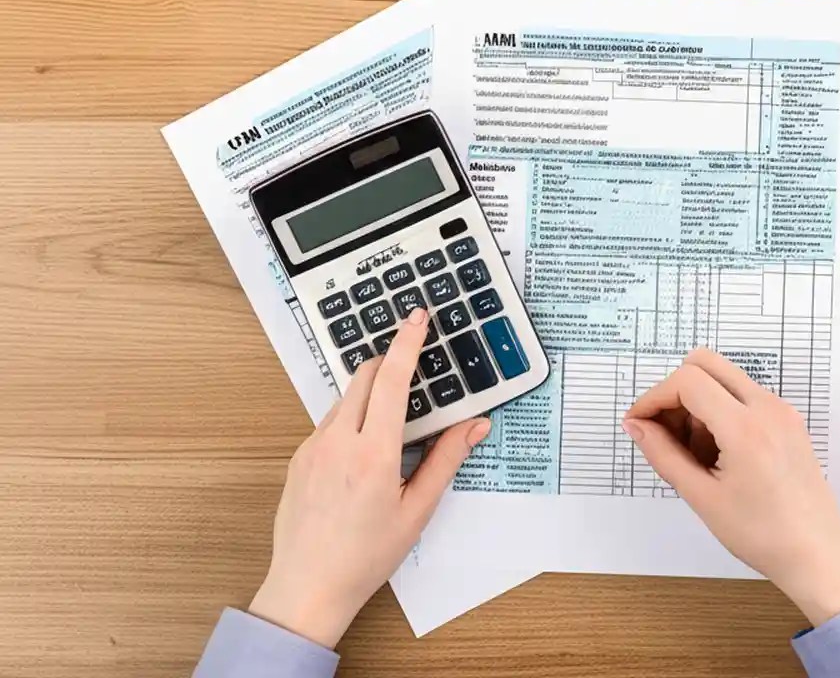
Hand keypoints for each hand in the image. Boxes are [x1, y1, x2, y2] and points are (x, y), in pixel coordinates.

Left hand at [248, 308, 490, 647]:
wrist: (308, 587)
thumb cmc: (366, 556)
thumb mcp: (418, 510)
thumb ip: (447, 460)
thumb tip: (475, 425)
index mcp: (373, 454)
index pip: (392, 380)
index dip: (407, 343)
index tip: (417, 318)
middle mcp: (338, 442)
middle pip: (364, 377)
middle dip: (389, 360)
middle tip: (413, 360)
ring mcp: (312, 447)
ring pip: (345, 398)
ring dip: (370, 392)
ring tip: (394, 418)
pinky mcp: (299, 458)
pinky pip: (329, 422)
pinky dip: (351, 419)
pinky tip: (366, 450)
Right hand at [623, 348, 839, 625]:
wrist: (817, 555)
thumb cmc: (764, 535)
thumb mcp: (702, 497)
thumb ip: (664, 455)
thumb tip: (638, 427)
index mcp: (745, 427)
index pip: (687, 380)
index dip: (654, 397)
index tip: (639, 424)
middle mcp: (767, 408)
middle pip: (706, 363)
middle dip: (675, 392)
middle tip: (662, 432)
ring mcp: (781, 412)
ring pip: (724, 380)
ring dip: (698, 404)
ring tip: (692, 457)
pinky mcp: (788, 421)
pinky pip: (744, 397)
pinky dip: (720, 413)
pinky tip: (716, 457)